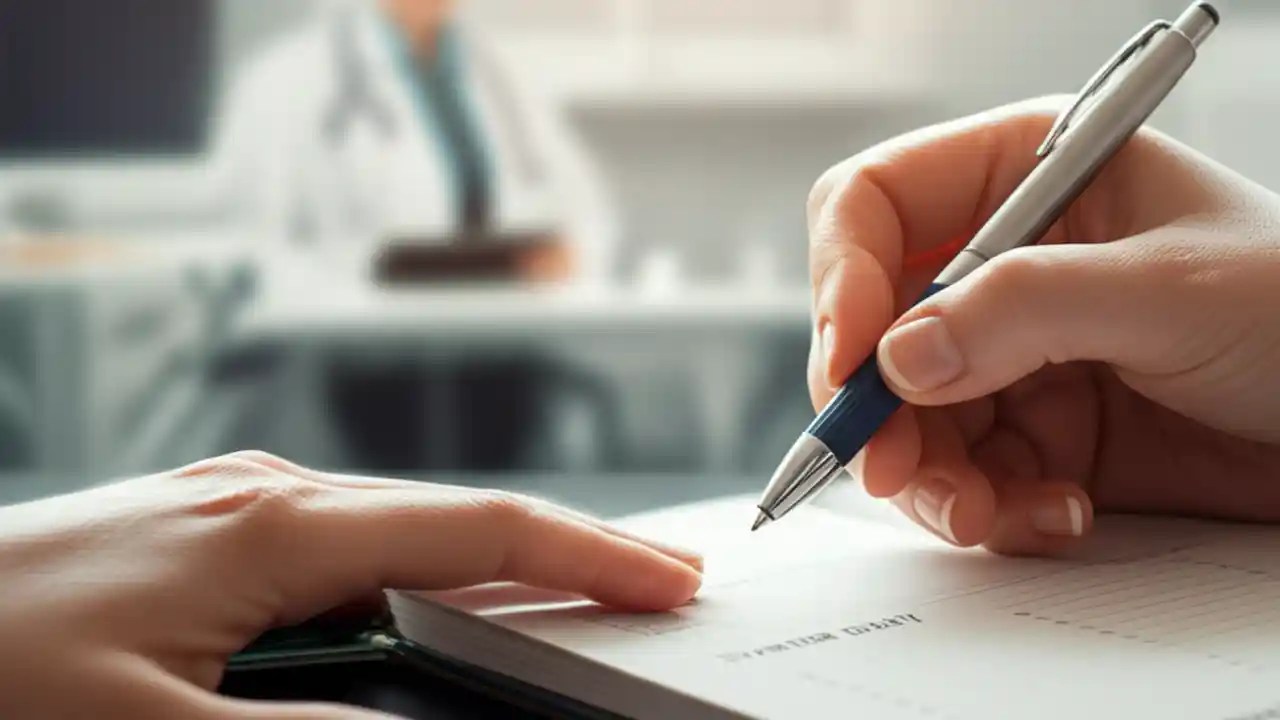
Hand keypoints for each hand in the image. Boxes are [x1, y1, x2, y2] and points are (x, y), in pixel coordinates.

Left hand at [0, 452, 701, 718]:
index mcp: (272, 526)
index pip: (478, 530)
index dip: (587, 554)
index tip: (668, 580)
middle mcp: (265, 497)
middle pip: (453, 520)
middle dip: (559, 554)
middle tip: (647, 588)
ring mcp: (233, 508)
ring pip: (400, 535)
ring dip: (487, 568)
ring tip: (560, 601)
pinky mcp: (205, 533)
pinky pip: (345, 551)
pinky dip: (415, 578)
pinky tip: (431, 606)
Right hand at [807, 97, 1279, 555]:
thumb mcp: (1167, 292)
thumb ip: (1022, 312)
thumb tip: (898, 359)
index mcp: (1026, 178)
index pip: (875, 205)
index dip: (843, 278)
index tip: (848, 361)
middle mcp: (1005, 264)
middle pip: (875, 327)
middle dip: (880, 406)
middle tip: (891, 469)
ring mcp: (1017, 353)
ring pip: (910, 417)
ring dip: (935, 478)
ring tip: (989, 512)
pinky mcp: (1039, 432)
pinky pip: (967, 474)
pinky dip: (992, 507)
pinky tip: (1056, 513)